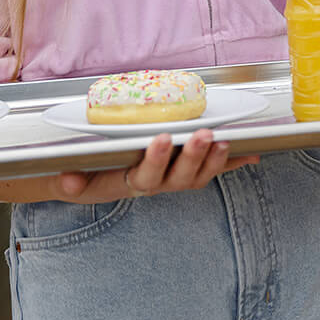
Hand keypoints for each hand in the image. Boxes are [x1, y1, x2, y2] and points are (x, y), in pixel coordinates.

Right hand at [0, 129, 259, 203]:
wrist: (94, 183)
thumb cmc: (87, 174)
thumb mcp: (74, 178)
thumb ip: (71, 181)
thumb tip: (67, 179)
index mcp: (131, 182)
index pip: (145, 175)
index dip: (156, 159)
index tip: (161, 137)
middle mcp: (158, 184)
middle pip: (178, 176)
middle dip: (192, 156)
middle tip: (202, 135)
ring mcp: (175, 180)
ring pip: (198, 176)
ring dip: (214, 160)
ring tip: (223, 140)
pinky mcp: (188, 173)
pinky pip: (213, 171)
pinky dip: (233, 164)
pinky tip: (252, 154)